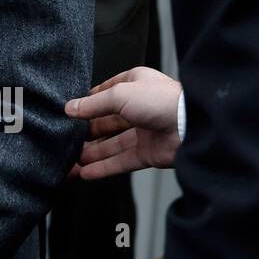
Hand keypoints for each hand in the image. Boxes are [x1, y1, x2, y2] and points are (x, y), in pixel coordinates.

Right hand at [65, 66, 181, 178]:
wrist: (191, 127)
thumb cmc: (160, 101)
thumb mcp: (119, 94)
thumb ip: (92, 104)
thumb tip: (69, 109)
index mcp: (135, 85)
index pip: (105, 93)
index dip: (88, 103)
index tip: (70, 112)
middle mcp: (139, 108)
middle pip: (107, 121)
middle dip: (87, 132)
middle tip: (67, 139)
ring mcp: (144, 132)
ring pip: (112, 144)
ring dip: (92, 153)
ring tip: (71, 160)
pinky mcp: (149, 154)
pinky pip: (121, 161)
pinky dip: (103, 168)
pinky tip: (85, 173)